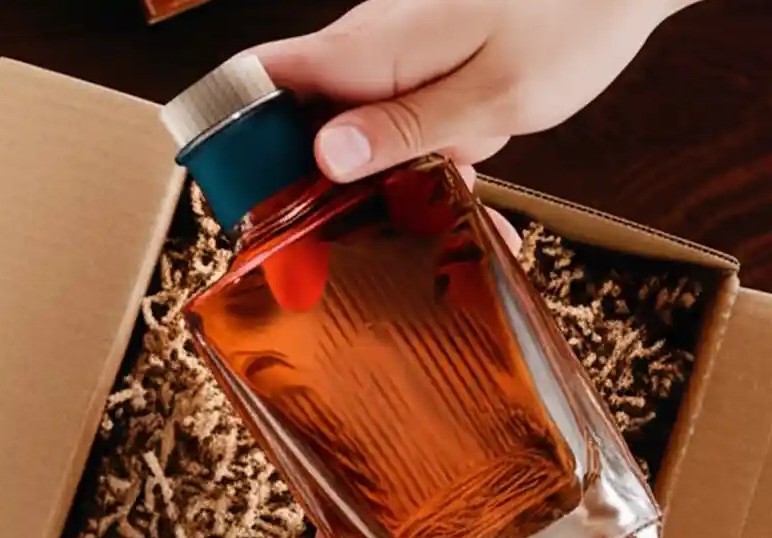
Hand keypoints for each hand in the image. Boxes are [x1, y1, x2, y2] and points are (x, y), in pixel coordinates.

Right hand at [251, 0, 699, 183]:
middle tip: (334, 252)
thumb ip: (406, 127)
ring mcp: (389, 59)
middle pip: (290, 122)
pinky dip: (409, 161)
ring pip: (341, 131)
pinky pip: (387, 122)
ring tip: (417, 220)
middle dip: (302, 187)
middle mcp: (362, 50)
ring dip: (367, 182)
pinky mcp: (417, 68)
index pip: (253, 82)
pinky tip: (452, 186)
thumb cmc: (573, 16)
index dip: (227, 141)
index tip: (241, 205)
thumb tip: (325, 157)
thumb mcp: (493, 94)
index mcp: (363, 50)